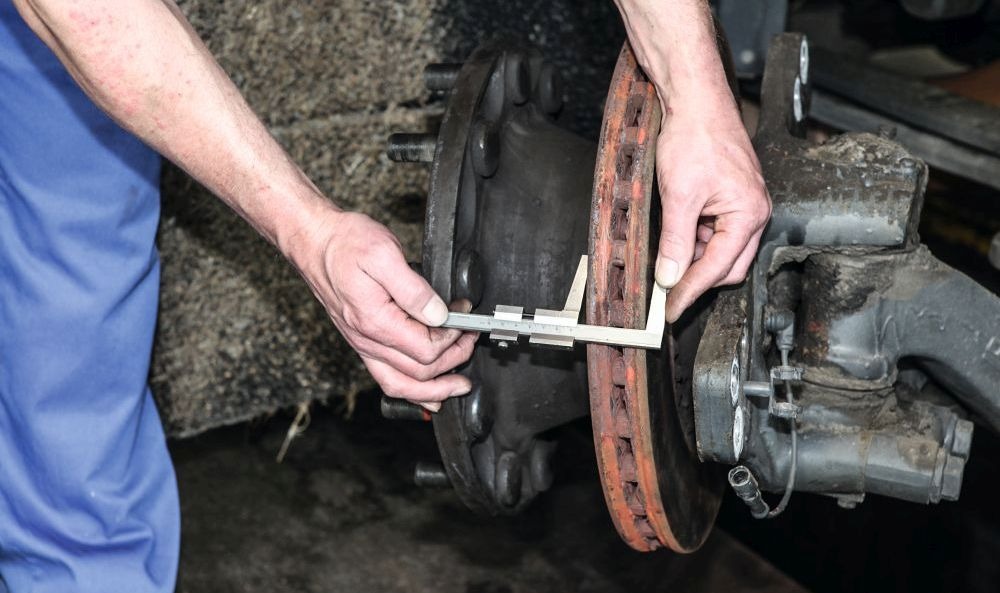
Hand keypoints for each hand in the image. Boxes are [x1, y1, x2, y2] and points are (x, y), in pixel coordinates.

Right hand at [294, 210, 476, 411]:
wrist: (314, 241)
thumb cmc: (344, 244)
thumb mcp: (384, 254)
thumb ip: (414, 289)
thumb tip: (440, 314)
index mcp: (376, 321)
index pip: (426, 349)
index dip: (453, 338)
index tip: (466, 319)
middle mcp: (368, 340)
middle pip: (419, 373)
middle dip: (453, 361)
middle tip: (470, 342)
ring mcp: (363, 343)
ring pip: (402, 385)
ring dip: (435, 388)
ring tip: (458, 385)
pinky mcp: (362, 340)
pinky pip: (387, 378)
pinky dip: (412, 390)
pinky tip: (427, 390)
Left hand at [654, 112, 770, 322]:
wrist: (696, 102)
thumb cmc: (695, 137)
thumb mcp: (679, 195)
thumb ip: (676, 241)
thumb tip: (671, 277)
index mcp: (748, 214)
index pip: (718, 268)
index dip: (691, 291)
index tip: (672, 309)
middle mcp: (753, 213)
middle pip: (728, 267)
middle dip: (698, 279)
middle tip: (667, 291)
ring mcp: (744, 206)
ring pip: (721, 251)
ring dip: (695, 257)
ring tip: (668, 254)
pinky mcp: (731, 199)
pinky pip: (716, 232)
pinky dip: (696, 239)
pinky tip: (677, 233)